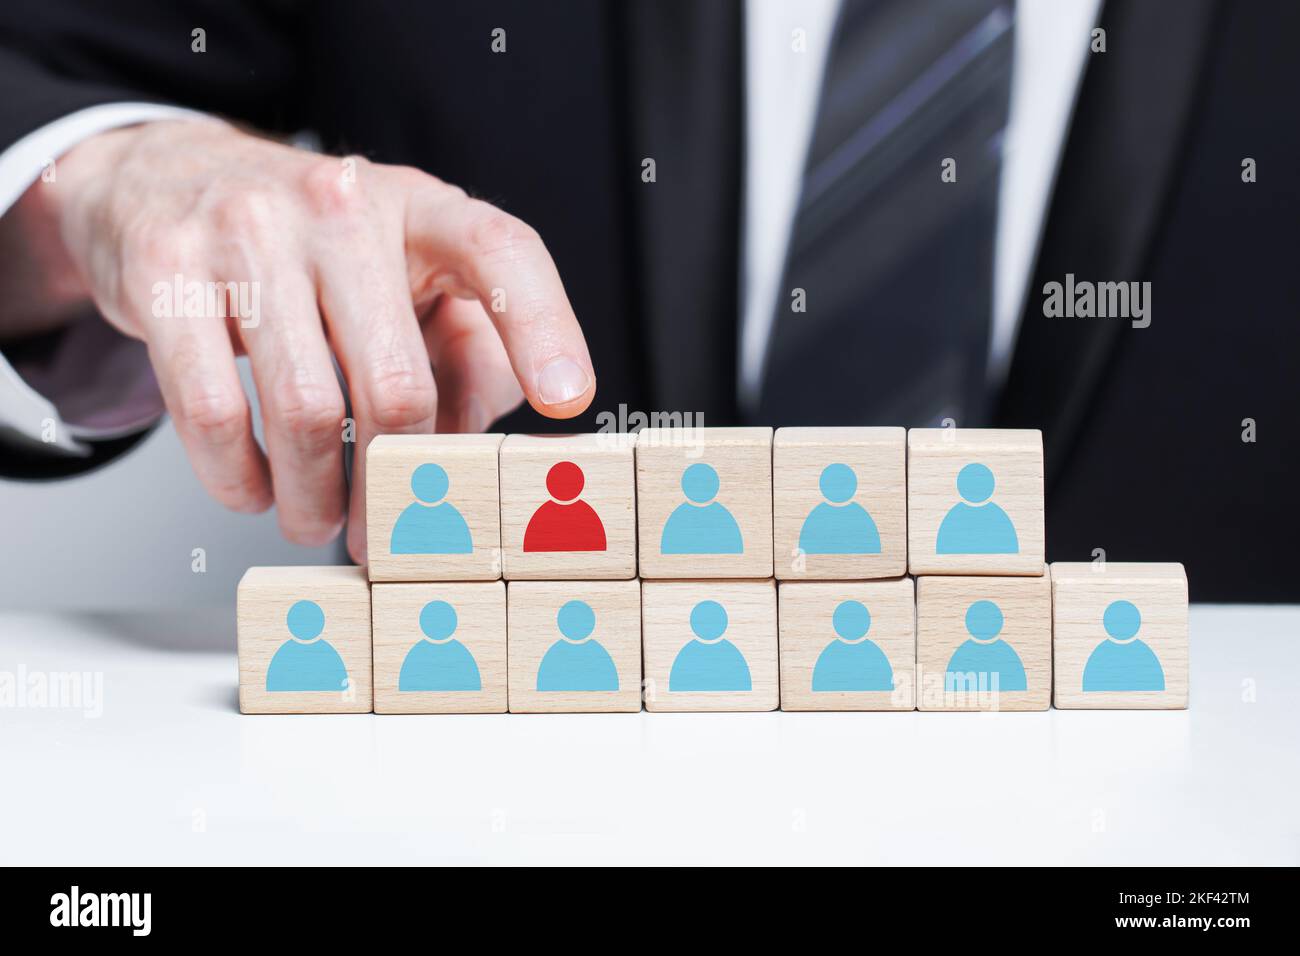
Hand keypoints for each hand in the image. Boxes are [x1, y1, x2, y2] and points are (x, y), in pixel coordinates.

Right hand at [29, 119, 595, 560]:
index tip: (568, 401)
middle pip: (397, 382)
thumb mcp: (407, 280)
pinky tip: (252, 491)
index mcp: (419, 207)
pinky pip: (212, 410)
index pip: (501, 252)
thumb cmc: (314, 251)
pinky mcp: (166, 272)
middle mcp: (339, 207)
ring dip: (316, 497)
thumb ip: (467, 360)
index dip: (543, 330)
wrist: (165, 180)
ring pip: (304, 410)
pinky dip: (237, 478)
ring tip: (316, 521)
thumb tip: (477, 461)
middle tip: (391, 534)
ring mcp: (246, 232)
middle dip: (398, 485)